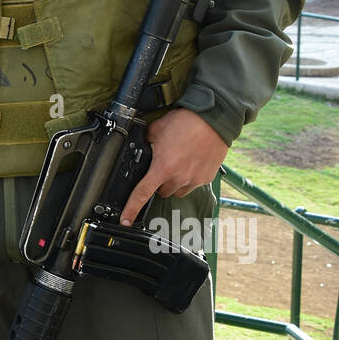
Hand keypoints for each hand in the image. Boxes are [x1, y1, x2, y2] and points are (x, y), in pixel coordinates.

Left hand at [119, 109, 227, 226]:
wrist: (214, 119)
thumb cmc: (186, 122)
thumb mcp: (156, 129)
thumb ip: (147, 142)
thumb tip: (143, 146)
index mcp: (162, 168)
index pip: (142, 193)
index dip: (131, 209)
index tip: (125, 220)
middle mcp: (179, 178)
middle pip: (162, 192)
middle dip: (159, 182)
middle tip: (164, 165)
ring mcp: (194, 180)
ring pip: (178, 190)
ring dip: (175, 182)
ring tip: (179, 161)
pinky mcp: (206, 178)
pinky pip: (193, 184)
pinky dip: (189, 177)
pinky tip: (191, 161)